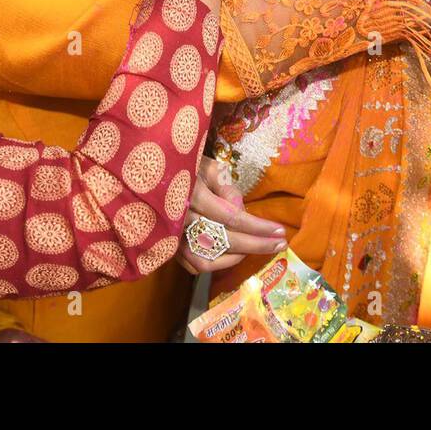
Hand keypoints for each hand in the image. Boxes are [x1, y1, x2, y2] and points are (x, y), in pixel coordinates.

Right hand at [176, 157, 287, 273]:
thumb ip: (227, 188)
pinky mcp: (169, 245)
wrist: (150, 174)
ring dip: (235, 258)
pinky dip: (215, 264)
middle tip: (279, 244)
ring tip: (255, 248)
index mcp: (192, 195)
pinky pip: (193, 265)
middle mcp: (181, 220)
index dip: (258, 227)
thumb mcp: (209, 166)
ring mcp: (173, 236)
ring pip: (207, 260)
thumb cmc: (184, 164)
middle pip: (224, 241)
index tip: (280, 230)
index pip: (232, 218)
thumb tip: (241, 214)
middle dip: (256, 245)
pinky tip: (232, 255)